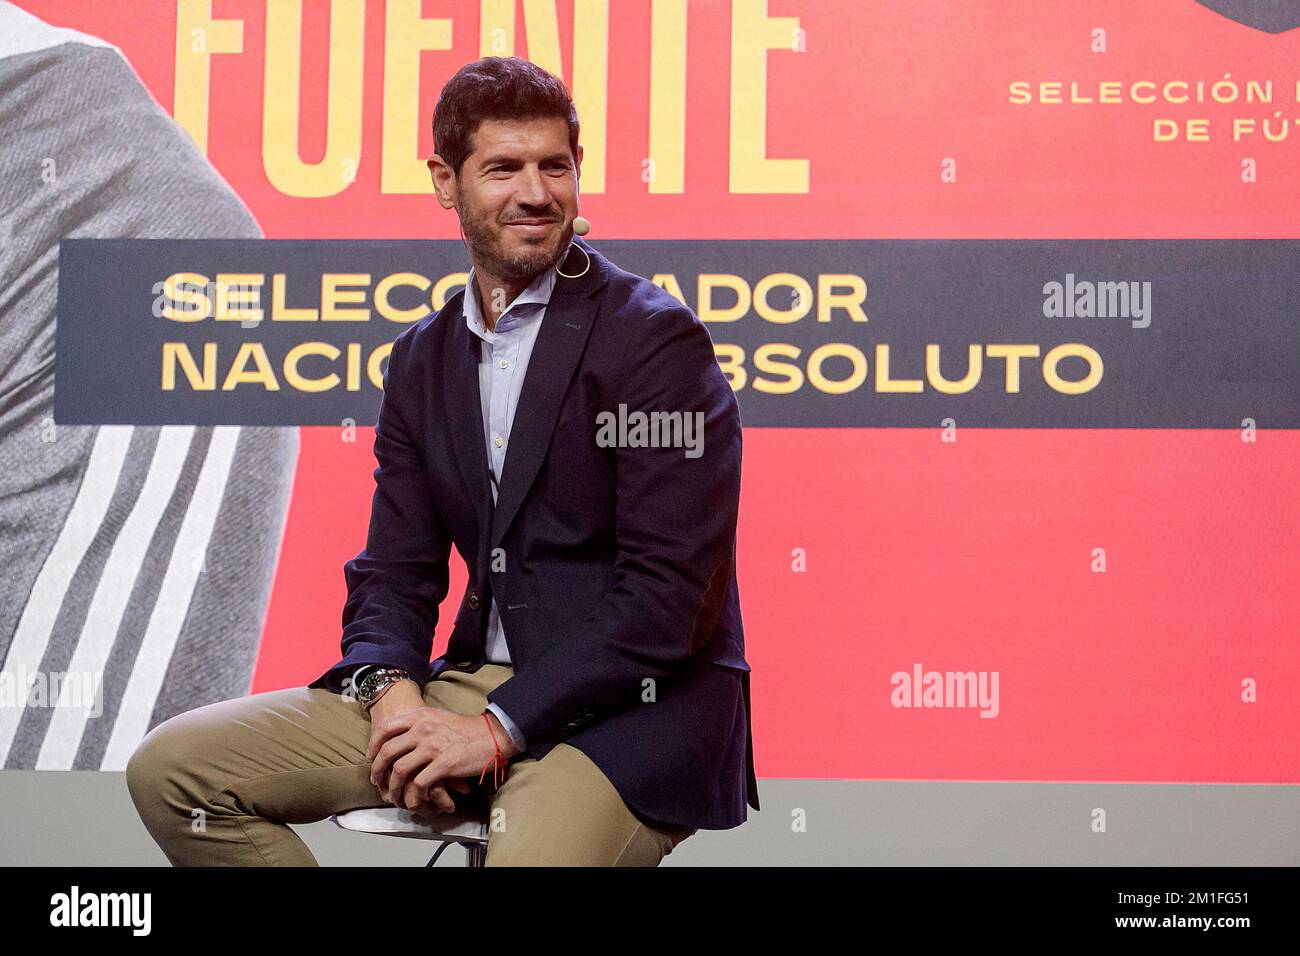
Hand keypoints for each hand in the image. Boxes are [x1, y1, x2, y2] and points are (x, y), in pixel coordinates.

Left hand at [363, 684, 463, 815]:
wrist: (493, 734)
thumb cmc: (467, 728)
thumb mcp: (438, 717)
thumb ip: (419, 723)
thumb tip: (401, 738)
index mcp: (421, 716)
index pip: (386, 728)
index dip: (374, 744)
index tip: (372, 757)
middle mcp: (423, 729)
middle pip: (388, 751)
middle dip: (378, 770)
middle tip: (377, 781)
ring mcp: (433, 746)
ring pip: (400, 770)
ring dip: (393, 787)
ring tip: (394, 796)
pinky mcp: (444, 764)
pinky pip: (419, 784)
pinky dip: (413, 796)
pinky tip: (415, 801)